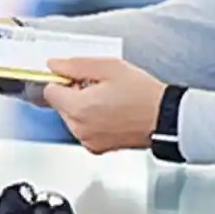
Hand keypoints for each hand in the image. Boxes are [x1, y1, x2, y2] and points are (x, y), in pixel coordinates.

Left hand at [41, 58, 166, 154]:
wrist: (165, 118)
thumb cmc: (143, 94)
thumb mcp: (108, 67)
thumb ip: (75, 65)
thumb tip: (55, 65)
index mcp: (78, 108)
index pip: (49, 90)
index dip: (63, 79)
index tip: (75, 76)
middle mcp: (79, 129)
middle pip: (60, 105)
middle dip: (73, 93)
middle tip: (99, 85)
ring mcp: (88, 141)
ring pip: (71, 117)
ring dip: (82, 107)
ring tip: (108, 98)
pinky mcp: (98, 148)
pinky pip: (84, 129)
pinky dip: (91, 120)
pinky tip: (111, 111)